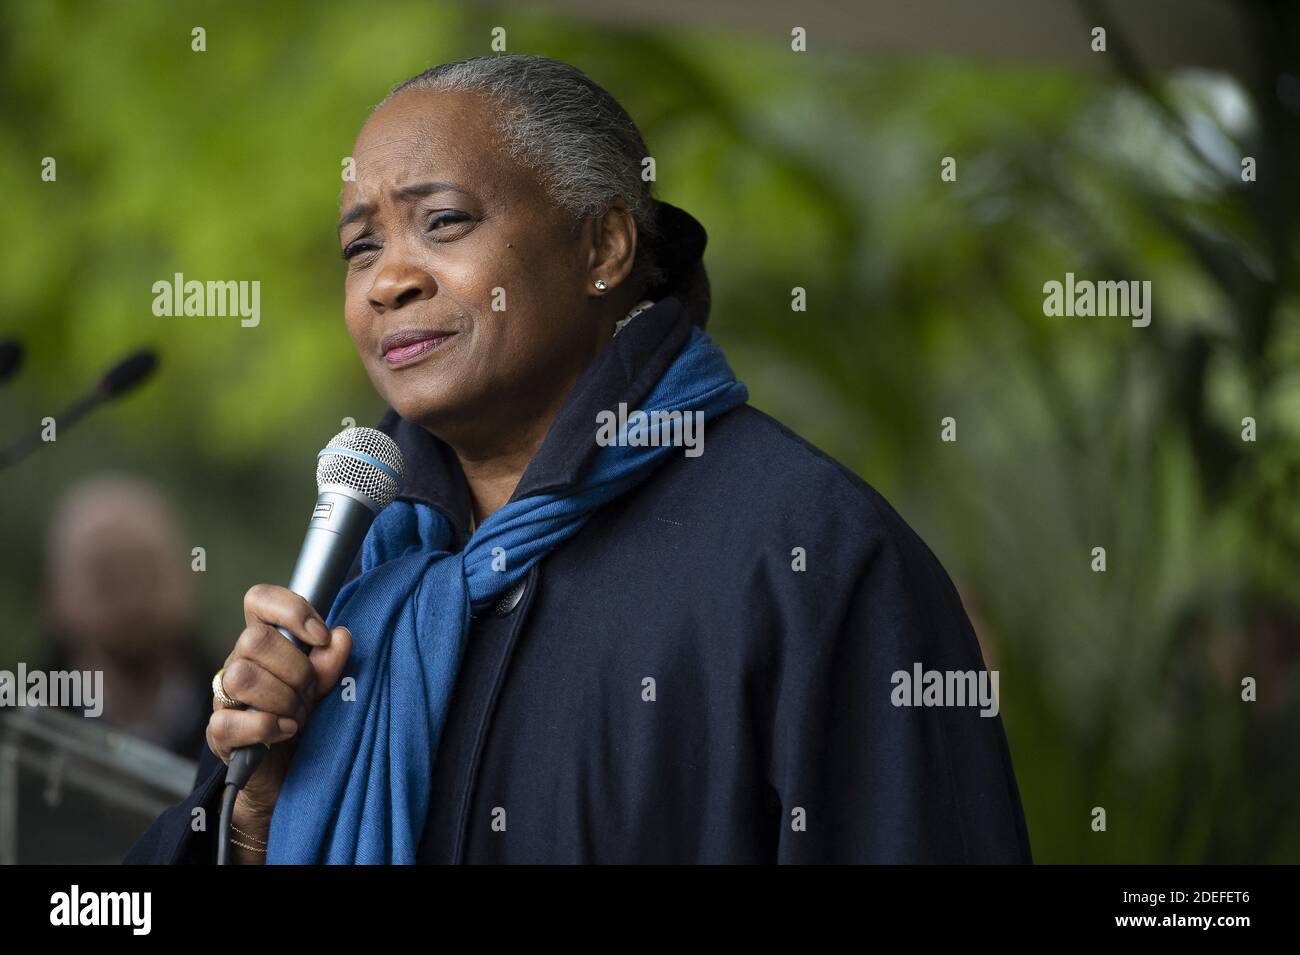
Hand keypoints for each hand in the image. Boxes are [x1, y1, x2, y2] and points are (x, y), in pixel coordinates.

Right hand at [205, 583, 351, 862]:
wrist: (290, 774)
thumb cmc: (306, 720)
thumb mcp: (325, 688)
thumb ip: (332, 662)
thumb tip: (340, 636)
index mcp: (264, 641)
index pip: (259, 599)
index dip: (291, 610)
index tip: (321, 637)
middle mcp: (238, 662)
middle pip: (253, 639)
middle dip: (295, 669)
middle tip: (309, 693)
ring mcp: (224, 697)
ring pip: (241, 676)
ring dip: (282, 699)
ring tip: (299, 715)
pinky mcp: (219, 733)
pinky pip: (232, 720)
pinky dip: (268, 726)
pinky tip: (286, 732)